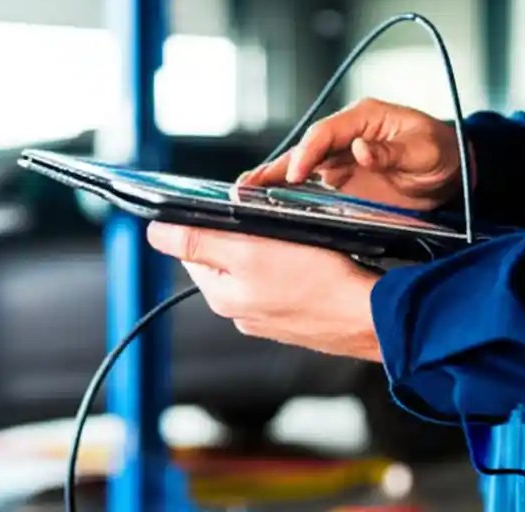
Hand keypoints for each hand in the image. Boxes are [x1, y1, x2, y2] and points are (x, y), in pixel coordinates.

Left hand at [146, 222, 381, 360]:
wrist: (369, 315)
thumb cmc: (317, 282)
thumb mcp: (250, 251)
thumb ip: (199, 242)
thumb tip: (154, 234)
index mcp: (221, 295)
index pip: (191, 248)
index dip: (206, 221)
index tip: (230, 208)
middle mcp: (239, 311)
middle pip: (223, 257)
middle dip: (240, 234)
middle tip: (270, 220)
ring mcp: (268, 316)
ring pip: (255, 267)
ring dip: (267, 247)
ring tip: (294, 238)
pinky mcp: (295, 316)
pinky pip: (281, 281)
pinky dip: (290, 265)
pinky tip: (310, 259)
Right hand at [239, 98, 470, 210]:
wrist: (455, 170)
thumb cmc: (442, 153)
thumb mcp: (424, 151)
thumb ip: (392, 152)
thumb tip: (360, 149)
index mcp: (364, 118)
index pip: (325, 133)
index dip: (308, 153)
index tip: (296, 173)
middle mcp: (347, 135)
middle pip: (305, 148)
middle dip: (276, 165)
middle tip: (246, 184)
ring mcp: (343, 157)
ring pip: (302, 166)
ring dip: (274, 179)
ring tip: (245, 195)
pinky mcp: (344, 178)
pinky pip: (312, 185)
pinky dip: (290, 193)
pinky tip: (270, 205)